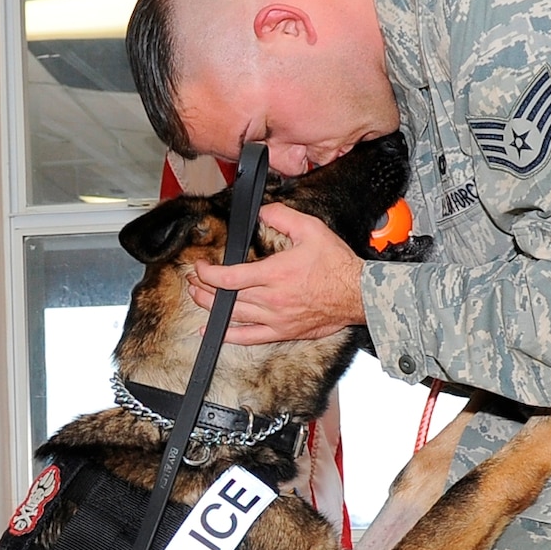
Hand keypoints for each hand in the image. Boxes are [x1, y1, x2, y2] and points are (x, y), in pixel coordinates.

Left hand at [188, 204, 366, 343]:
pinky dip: (228, 336)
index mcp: (274, 274)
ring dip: (210, 308)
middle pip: (226, 298)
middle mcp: (271, 299)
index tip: (200, 267)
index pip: (229, 277)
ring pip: (233, 317)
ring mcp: (275, 318)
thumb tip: (262, 211)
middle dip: (203, 289)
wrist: (357, 295)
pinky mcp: (283, 332)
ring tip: (197, 298)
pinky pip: (249, 338)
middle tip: (192, 281)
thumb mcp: (311, 230)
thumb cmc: (337, 266)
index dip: (208, 273)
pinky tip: (212, 331)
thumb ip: (282, 217)